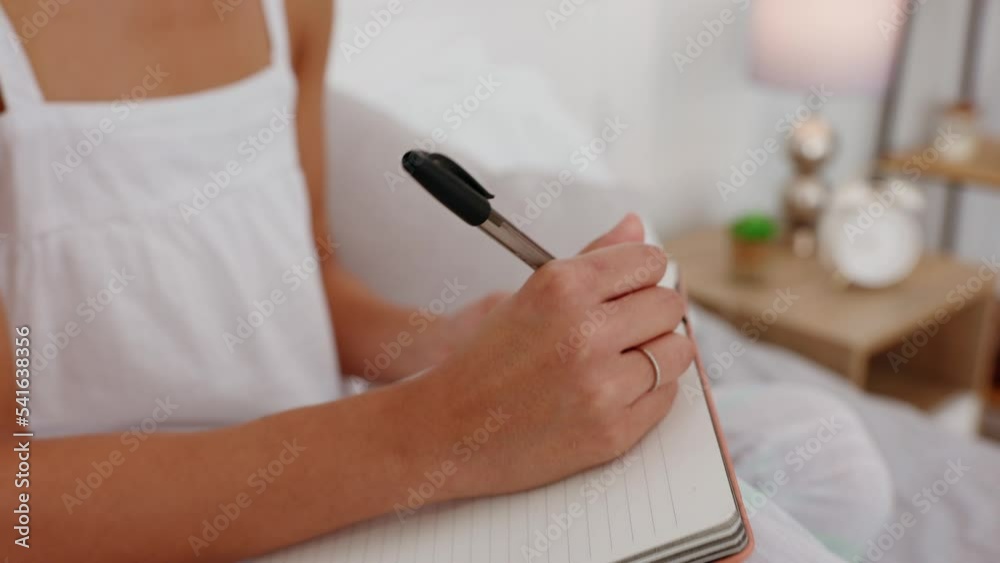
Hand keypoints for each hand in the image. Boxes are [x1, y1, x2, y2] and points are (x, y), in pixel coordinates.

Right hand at [412, 214, 693, 499]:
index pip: (648, 261)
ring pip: (676, 352)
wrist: (446, 429)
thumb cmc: (487, 359)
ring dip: (657, 353)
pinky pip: (666, 398)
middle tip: (626, 326)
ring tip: (622, 359)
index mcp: (563, 286)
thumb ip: (593, 258)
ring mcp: (601, 385)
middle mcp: (585, 332)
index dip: (643, 274)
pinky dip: (649, 392)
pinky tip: (615, 389)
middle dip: (653, 312)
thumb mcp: (533, 293)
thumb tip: (636, 226)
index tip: (633, 287)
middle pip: (669, 305)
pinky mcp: (611, 431)